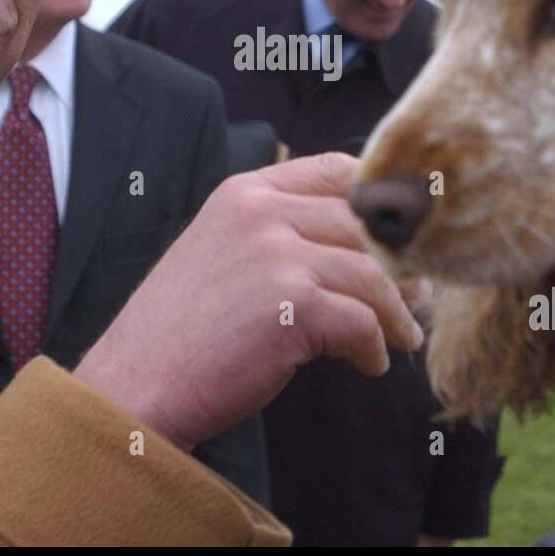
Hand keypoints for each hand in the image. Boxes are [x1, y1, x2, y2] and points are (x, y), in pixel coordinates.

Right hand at [74, 152, 424, 451]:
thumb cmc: (181, 331)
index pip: (337, 171)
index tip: (402, 235)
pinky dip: (374, 348)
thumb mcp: (221, 252)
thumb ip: (278, 234)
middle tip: (419, 292)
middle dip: (401, 262)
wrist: (135, 384)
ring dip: (396, 312)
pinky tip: (370, 364)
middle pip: (364, 224)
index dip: (379, 202)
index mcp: (246, 192)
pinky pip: (362, 322)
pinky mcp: (292, 306)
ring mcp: (277, 255)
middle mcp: (262, 212)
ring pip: (373, 274)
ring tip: (402, 337)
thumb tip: (367, 245)